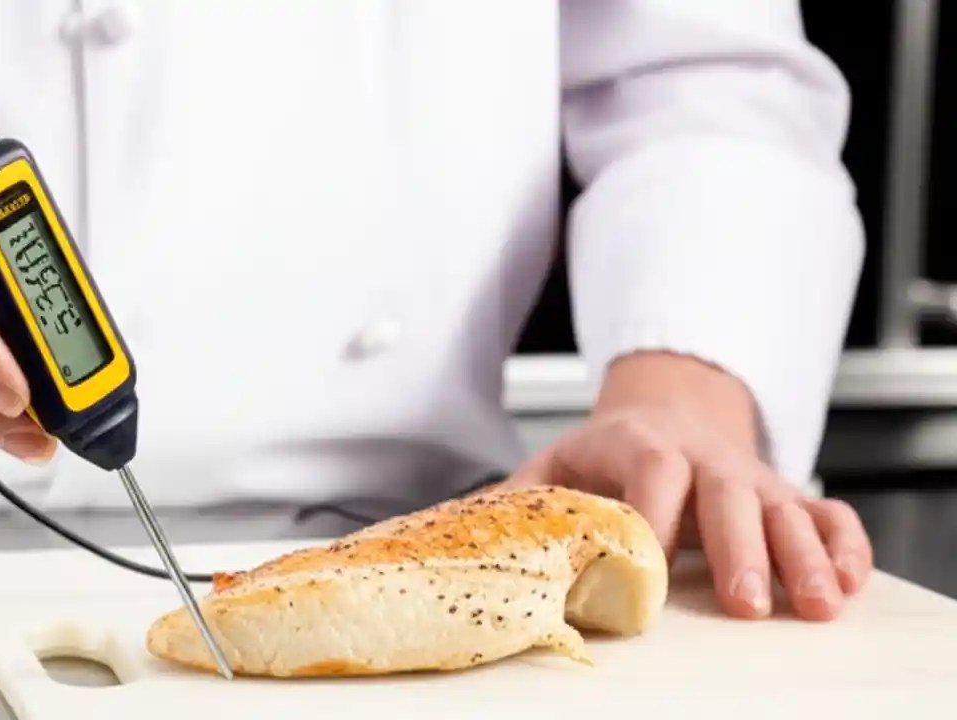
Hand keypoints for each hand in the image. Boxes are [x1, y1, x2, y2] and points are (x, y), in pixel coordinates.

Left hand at [503, 352, 871, 620]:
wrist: (664, 412)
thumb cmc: (604, 455)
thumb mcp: (554, 466)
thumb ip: (518, 501)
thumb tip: (458, 534)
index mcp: (639, 445)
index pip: (653, 470)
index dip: (653, 514)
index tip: (649, 565)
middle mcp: (703, 457)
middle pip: (728, 493)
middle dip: (739, 547)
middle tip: (745, 602)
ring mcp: (749, 475)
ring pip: (785, 507)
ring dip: (803, 554)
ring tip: (813, 604)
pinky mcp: (782, 493)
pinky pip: (826, 511)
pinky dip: (842, 544)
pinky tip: (846, 583)